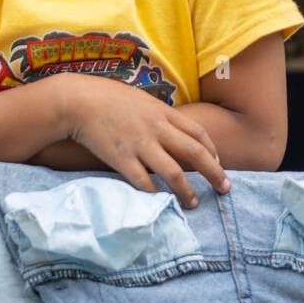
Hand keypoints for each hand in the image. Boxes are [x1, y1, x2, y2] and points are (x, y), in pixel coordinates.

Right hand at [56, 73, 228, 206]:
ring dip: (187, 191)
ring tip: (194, 204)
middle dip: (214, 173)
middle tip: (225, 188)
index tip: (219, 164)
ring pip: (174, 172)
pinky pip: (144, 182)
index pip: (199, 133)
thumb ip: (159, 115)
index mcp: (164, 112)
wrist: (78, 100)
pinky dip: (154, 194)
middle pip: (195, 153)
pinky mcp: (122, 159)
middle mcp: (158, 128)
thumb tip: (172, 129)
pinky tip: (161, 202)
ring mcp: (140, 144)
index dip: (213, 151)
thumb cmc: (108, 98)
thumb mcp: (142, 100)